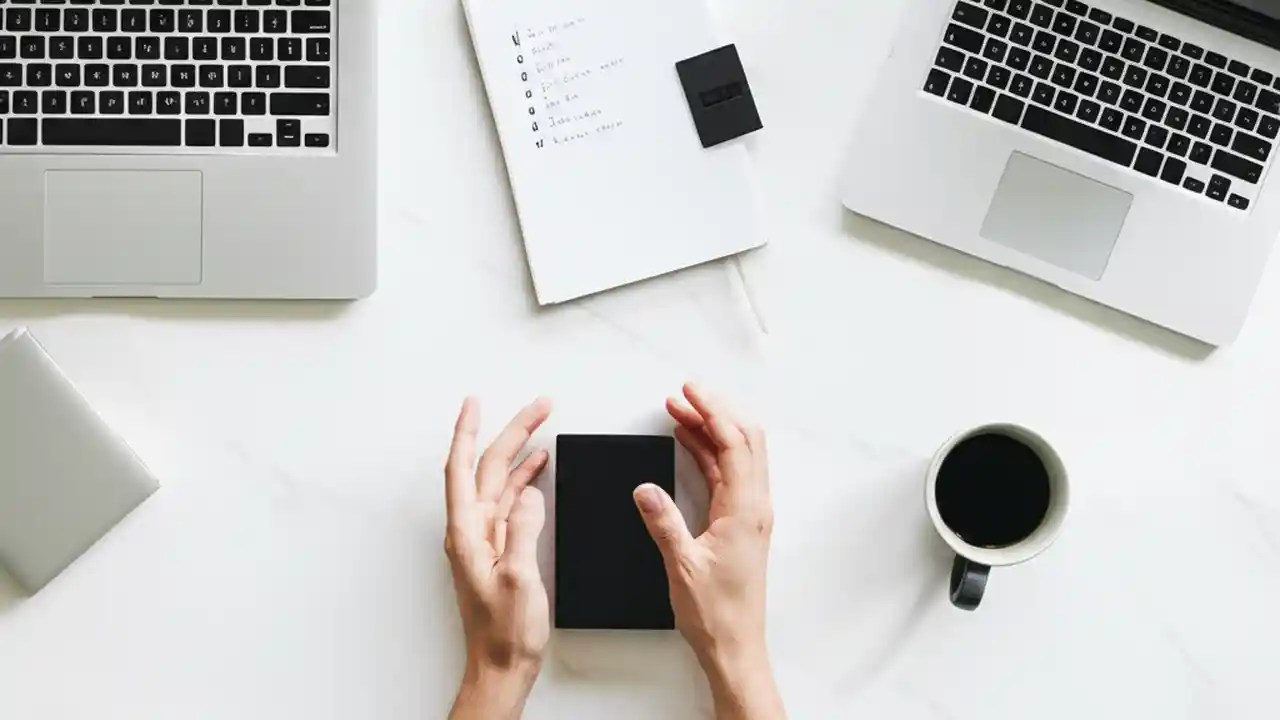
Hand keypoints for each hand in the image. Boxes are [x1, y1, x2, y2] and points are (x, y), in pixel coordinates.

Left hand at [445, 397, 551, 719]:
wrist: (501, 666)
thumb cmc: (504, 633)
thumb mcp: (519, 577)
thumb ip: (523, 530)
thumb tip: (530, 494)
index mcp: (467, 532)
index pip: (462, 468)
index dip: (468, 431)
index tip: (475, 402)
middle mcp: (471, 530)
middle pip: (486, 467)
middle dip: (511, 431)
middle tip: (539, 405)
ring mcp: (484, 538)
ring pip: (500, 481)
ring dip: (520, 452)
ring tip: (543, 425)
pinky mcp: (499, 548)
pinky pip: (511, 503)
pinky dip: (525, 480)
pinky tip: (538, 469)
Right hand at [634, 384, 785, 719]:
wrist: (736, 646)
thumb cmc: (716, 613)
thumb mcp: (681, 565)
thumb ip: (663, 522)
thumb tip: (645, 488)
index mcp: (746, 510)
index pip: (735, 443)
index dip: (713, 410)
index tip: (689, 391)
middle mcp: (755, 506)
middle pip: (744, 440)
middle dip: (715, 410)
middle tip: (685, 392)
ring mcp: (750, 513)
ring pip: (737, 455)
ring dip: (711, 429)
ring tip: (680, 410)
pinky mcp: (741, 523)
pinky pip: (728, 474)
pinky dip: (709, 452)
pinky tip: (689, 443)